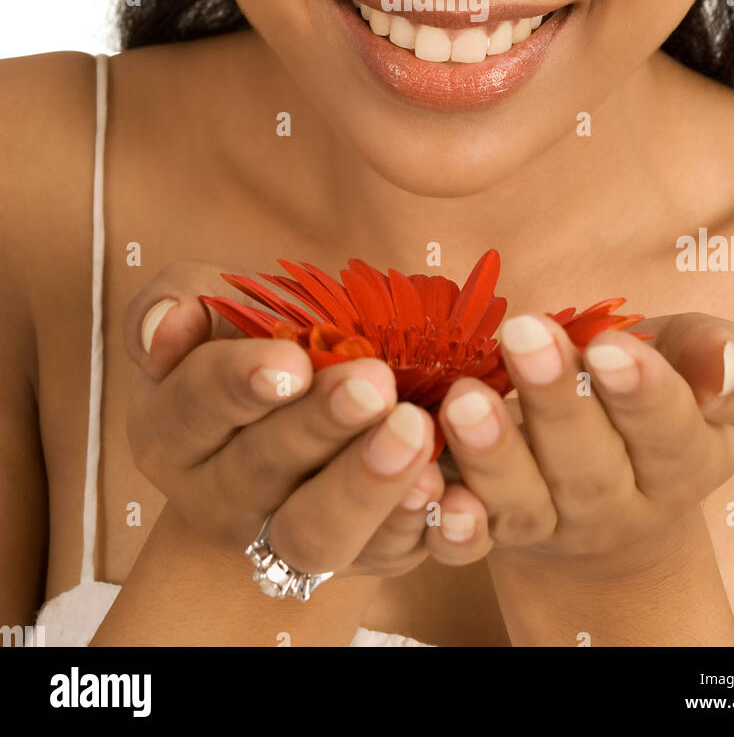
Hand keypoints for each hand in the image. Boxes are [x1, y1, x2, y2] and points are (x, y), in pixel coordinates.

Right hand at [124, 261, 443, 581]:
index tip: (292, 360)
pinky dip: (411, 524)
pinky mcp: (352, 557)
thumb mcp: (206, 303)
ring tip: (415, 430)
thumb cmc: (251, 338)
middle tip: (374, 383)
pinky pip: (381, 555)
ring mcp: (280, 539)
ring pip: (315, 533)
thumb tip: (169, 322)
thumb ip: (178, 300)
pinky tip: (439, 487)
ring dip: (367, 484)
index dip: (240, 383)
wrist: (299, 402)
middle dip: (320, 424)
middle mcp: (217, 496)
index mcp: (171, 429)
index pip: (196, 407)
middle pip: (260, 470)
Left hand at [423, 311, 733, 578]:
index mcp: (684, 464)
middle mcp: (619, 510)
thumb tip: (721, 359)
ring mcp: (551, 530)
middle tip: (524, 334)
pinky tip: (422, 478)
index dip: (643, 394)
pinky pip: (467, 542)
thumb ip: (718, 358)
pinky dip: (445, 519)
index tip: (610, 345)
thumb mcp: (697, 372)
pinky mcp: (492, 537)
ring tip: (463, 397)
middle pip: (590, 469)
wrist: (612, 501)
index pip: (670, 436)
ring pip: (523, 505)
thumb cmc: (650, 401)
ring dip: (492, 454)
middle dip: (557, 402)